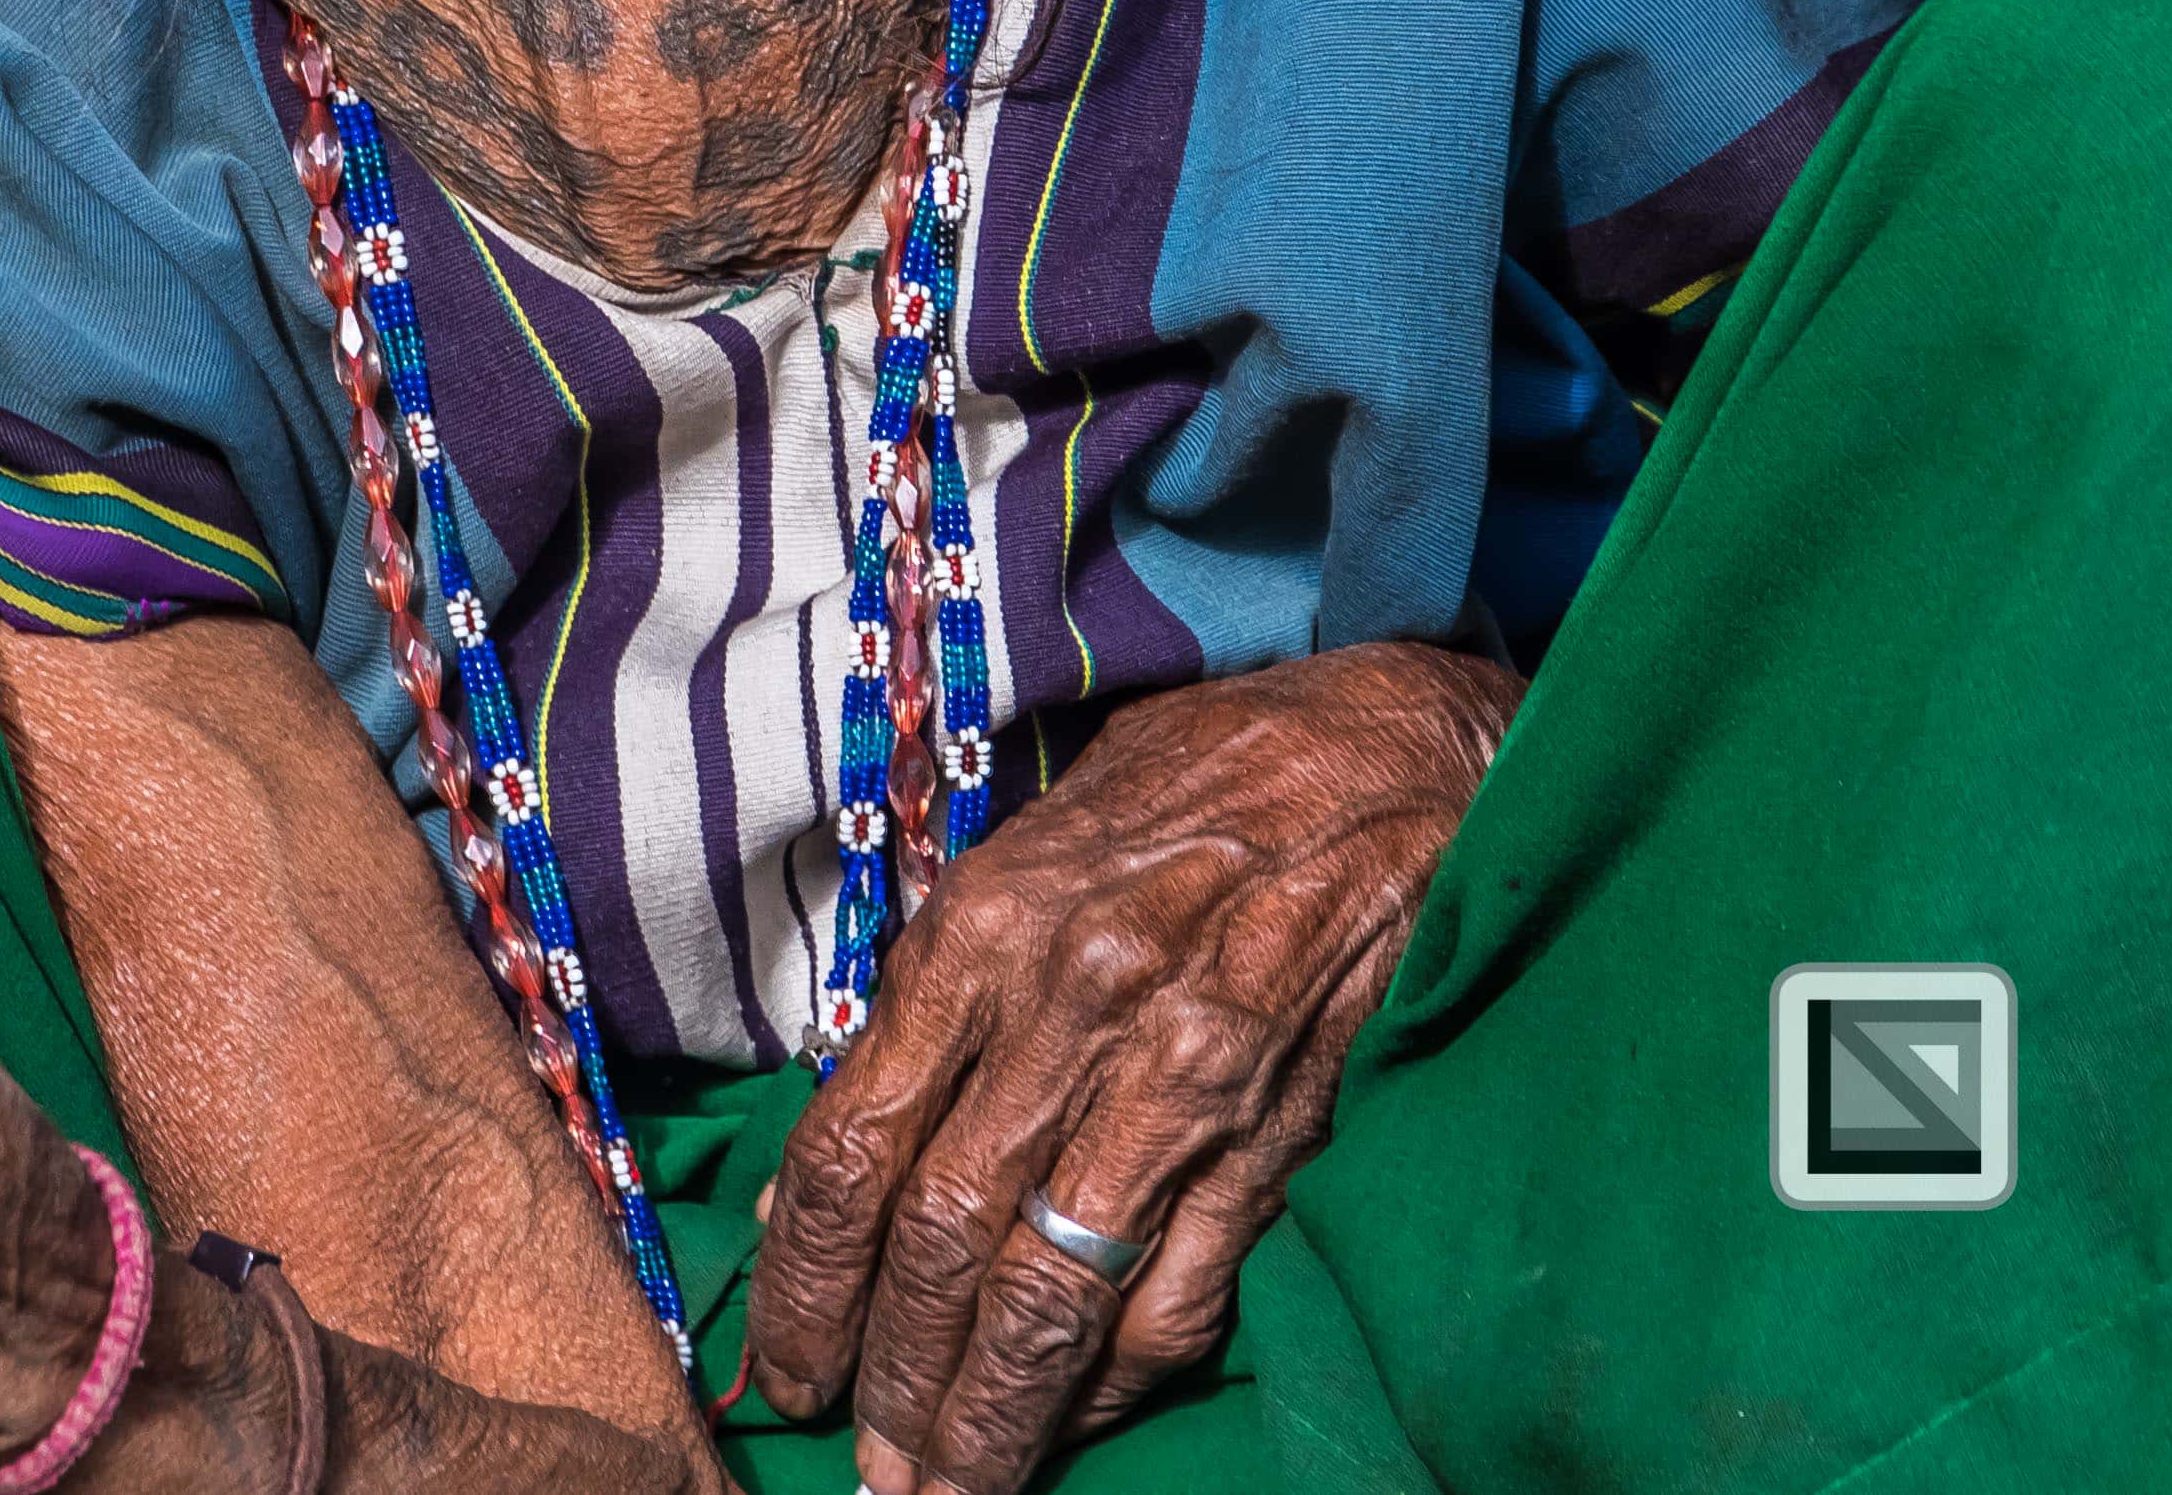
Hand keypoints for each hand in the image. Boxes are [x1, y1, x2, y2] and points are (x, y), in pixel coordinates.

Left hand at [741, 640, 1518, 1494]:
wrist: (1388, 750)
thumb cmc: (1191, 792)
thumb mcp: (1029, 858)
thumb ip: (929, 1007)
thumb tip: (815, 1168)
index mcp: (981, 931)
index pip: (852, 1142)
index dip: (805, 1281)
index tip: (783, 1371)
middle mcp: (1068, 1007)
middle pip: (943, 1238)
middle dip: (893, 1377)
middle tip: (872, 1476)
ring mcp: (1183, 1076)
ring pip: (1055, 1286)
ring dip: (998, 1411)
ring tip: (957, 1488)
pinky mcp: (1285, 1128)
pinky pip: (1184, 1288)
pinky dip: (1124, 1377)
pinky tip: (1084, 1423)